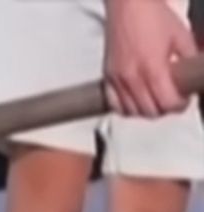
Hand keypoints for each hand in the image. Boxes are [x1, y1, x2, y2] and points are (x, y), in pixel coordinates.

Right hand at [102, 0, 197, 117]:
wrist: (129, 6)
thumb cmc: (153, 16)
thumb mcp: (181, 37)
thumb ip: (188, 59)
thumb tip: (194, 74)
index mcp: (153, 68)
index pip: (167, 103)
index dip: (180, 105)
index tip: (184, 100)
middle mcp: (133, 77)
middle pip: (150, 112)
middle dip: (165, 109)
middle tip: (172, 100)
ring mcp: (117, 79)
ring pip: (132, 112)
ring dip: (146, 110)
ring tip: (155, 100)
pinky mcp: (107, 77)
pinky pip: (115, 105)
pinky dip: (127, 108)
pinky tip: (136, 101)